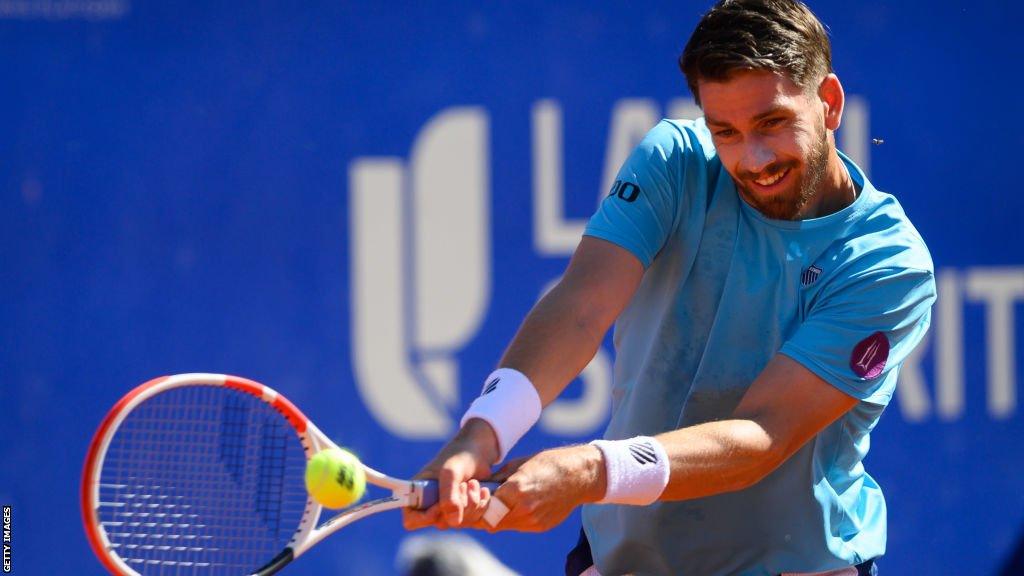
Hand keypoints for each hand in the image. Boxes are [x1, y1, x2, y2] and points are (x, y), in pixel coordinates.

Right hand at [402, 419, 498, 529]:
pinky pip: (473, 520)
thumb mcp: (451, 472)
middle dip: (457, 506)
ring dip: (472, 504)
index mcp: (418, 493)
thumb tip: (453, 523)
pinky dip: (481, 506)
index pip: (411, 520)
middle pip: (441, 523)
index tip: (440, 504)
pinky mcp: (465, 511)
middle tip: (464, 485)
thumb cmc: (459, 456)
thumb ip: (449, 496)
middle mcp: (431, 504)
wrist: (479, 450)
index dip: (426, 517)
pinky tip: (483, 490)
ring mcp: (448, 509)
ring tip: (474, 483)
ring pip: (459, 523)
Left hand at [482, 444, 605, 532]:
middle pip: (491, 522)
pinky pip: (519, 525)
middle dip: (484, 513)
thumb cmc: (549, 463)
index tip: (477, 495)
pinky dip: (513, 518)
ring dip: (498, 516)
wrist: (580, 475)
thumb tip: (481, 487)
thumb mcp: (518, 464)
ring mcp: (533, 520)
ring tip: (501, 502)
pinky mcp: (541, 526)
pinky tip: (518, 505)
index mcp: (516, 489)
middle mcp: (524, 509)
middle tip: (485, 502)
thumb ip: (498, 479)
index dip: (477, 503)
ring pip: (504, 526)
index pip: (484, 507)